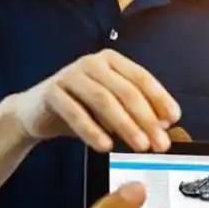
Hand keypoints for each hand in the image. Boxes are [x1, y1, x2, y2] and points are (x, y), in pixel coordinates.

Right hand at [7, 49, 180, 151]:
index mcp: (111, 61)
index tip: (173, 119)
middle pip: (125, 90)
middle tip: (159, 142)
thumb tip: (165, 125)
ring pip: (103, 99)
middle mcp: (92, 63)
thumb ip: (135, 113)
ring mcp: (70, 75)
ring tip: (139, 145)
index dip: (160, 98)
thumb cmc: (79, 108)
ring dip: (125, 125)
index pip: (141, 77)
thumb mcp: (110, 110)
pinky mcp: (52, 91)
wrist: (35, 112)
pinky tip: (105, 146)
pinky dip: (92, 130)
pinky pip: (75, 112)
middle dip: (146, 118)